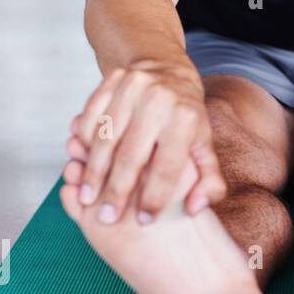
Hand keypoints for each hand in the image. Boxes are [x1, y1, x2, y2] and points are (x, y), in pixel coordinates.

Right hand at [70, 60, 224, 224]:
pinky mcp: (111, 81)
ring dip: (94, 173)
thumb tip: (196, 208)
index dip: (156, 197)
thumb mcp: (203, 146)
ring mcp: (133, 88)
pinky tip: (83, 165)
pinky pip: (90, 119)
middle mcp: (159, 100)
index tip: (145, 221)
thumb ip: (209, 181)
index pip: (167, 166)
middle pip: (131, 155)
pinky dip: (84, 143)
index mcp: (186, 119)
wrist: (167, 72)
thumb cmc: (185, 119)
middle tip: (107, 217)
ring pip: (105, 140)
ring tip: (89, 198)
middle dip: (118, 191)